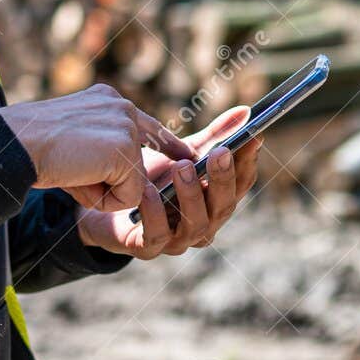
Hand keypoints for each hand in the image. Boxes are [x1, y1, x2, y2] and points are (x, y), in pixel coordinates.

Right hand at [0, 83, 195, 211]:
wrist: (13, 143)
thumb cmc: (29, 146)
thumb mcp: (70, 139)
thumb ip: (100, 149)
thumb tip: (126, 181)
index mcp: (106, 100)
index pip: (147, 126)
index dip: (168, 145)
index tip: (189, 156)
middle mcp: (120, 107)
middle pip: (149, 154)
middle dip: (129, 179)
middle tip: (118, 181)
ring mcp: (125, 126)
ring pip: (133, 181)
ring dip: (102, 192)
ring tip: (71, 175)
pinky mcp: (124, 150)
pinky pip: (128, 196)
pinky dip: (102, 200)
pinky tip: (78, 181)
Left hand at [75, 104, 261, 259]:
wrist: (106, 200)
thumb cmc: (150, 177)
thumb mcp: (181, 154)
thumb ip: (212, 137)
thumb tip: (246, 111)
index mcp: (215, 200)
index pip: (241, 185)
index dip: (248, 162)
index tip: (252, 137)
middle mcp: (203, 223)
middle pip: (223, 207)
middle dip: (223, 179)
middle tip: (219, 152)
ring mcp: (177, 240)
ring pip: (196, 225)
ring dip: (192, 195)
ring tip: (183, 167)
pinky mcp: (147, 248)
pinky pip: (157, 235)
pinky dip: (155, 213)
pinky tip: (149, 191)